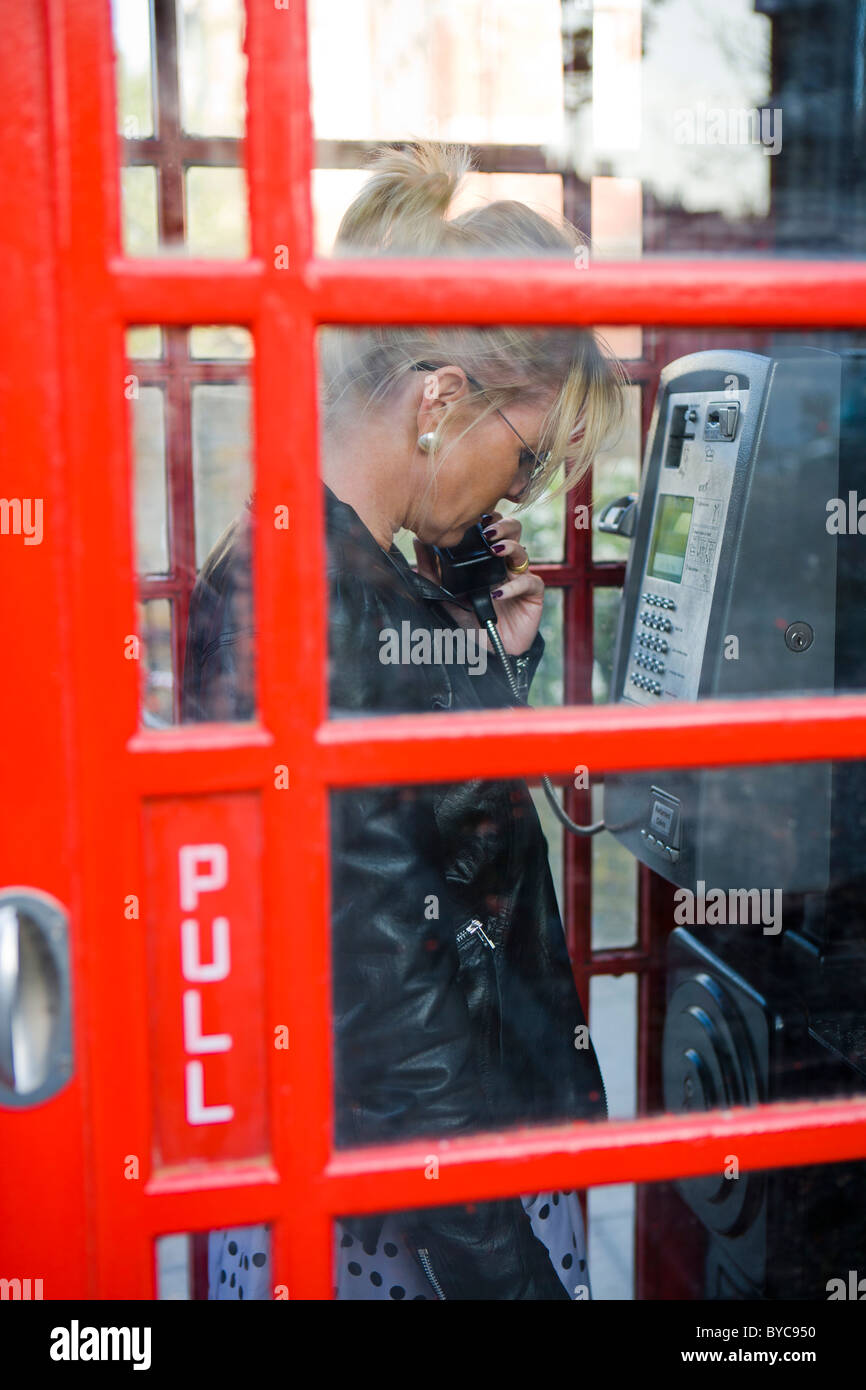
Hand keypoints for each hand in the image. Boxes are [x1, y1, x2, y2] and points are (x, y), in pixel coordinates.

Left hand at [413, 513, 543, 656]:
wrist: (489, 649)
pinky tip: (498, 593)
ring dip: (510, 547)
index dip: (489, 518)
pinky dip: (513, 586)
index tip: (476, 516)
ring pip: (523, 552)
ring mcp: (520, 577)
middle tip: (488, 530)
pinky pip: (528, 582)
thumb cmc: (471, 620)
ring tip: (495, 550)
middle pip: (514, 531)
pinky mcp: (532, 595)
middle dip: (503, 525)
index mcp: (487, 559)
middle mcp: (505, 564)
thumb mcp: (445, 595)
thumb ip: (431, 571)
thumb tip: (418, 543)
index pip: (492, 528)